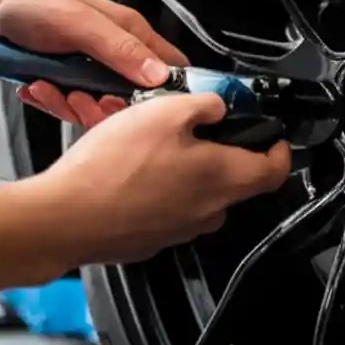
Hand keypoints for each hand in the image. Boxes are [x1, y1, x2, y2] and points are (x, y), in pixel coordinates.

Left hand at [0, 0, 189, 127]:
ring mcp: (95, 70)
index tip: (138, 108)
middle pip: (135, 98)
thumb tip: (160, 75)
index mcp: (132, 32)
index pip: (172, 68)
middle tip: (78, 97)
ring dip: (73, 105)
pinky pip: (75, 107)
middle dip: (106, 107)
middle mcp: (119, 53)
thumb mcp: (77, 24)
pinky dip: (55, 103)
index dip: (165, 94)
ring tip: (48, 86)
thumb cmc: (30, 5)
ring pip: (102, 107)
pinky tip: (38, 87)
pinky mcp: (73, 83)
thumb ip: (120, 49)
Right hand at [39, 93, 291, 263]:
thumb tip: (218, 107)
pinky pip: (166, 210)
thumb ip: (204, 105)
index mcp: (223, 178)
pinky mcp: (150, 239)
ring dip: (185, 171)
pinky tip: (129, 173)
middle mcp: (209, 211)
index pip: (275, 170)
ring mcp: (179, 230)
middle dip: (222, 153)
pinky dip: (157, 191)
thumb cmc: (114, 168)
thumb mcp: (166, 112)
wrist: (65, 218)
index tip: (272, 136)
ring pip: (197, 194)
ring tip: (152, 147)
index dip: (279, 149)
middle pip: (235, 181)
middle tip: (197, 130)